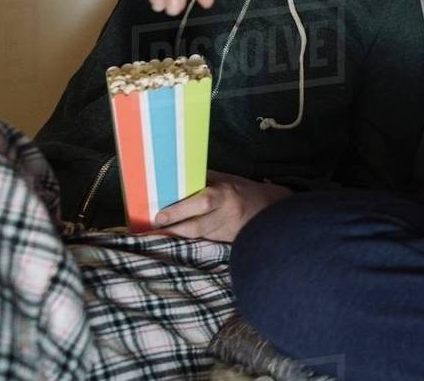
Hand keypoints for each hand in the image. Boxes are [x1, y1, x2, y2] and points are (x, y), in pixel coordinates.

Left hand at [153, 170, 290, 242]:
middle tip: (153, 229)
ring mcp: (228, 231)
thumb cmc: (243, 190)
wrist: (271, 208)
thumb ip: (203, 181)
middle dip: (173, 230)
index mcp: (226, 194)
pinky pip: (206, 243)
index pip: (200, 203)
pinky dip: (191, 242)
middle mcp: (227, 214)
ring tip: (158, 236)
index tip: (159, 216)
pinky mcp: (228, 243)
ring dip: (178, 238)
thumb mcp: (226, 180)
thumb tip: (175, 180)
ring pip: (199, 238)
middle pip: (196, 227)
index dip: (178, 211)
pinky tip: (178, 241)